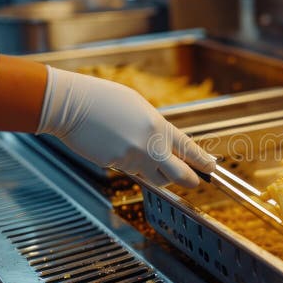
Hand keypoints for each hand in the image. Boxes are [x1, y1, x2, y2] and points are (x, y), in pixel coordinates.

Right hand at [36, 66, 214, 186]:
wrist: (71, 104)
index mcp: (157, 125)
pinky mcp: (115, 165)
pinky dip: (129, 163)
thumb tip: (165, 143)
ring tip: (147, 158)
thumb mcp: (138, 107)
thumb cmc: (103, 100)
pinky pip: (130, 170)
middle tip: (195, 182)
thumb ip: (155, 127)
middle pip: (178, 173)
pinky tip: (117, 146)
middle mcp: (148, 144)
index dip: (202, 161)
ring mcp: (131, 158)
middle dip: (189, 180)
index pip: (188, 148)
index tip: (211, 167)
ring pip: (153, 176)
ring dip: (157, 174)